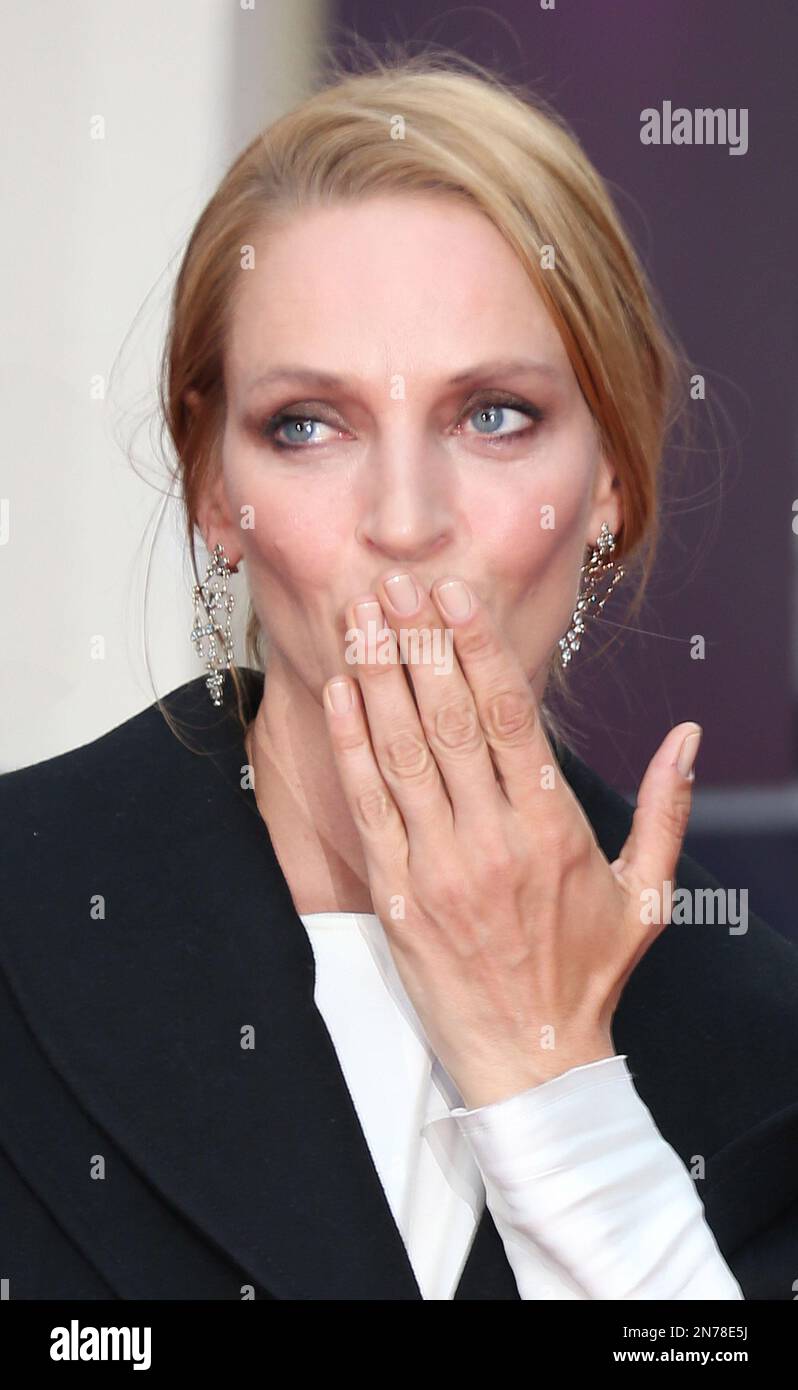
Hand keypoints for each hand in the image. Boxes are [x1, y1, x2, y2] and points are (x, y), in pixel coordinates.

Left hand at [322, 571, 701, 1109]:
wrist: (533, 1061)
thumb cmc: (588, 974)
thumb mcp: (648, 894)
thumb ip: (665, 808)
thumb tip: (688, 736)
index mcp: (552, 828)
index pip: (508, 717)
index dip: (477, 648)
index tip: (454, 596)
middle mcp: (492, 839)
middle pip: (448, 721)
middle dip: (419, 644)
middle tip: (394, 583)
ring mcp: (440, 868)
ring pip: (403, 754)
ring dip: (378, 680)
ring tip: (359, 619)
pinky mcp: (399, 896)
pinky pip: (370, 809)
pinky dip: (352, 749)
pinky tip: (340, 698)